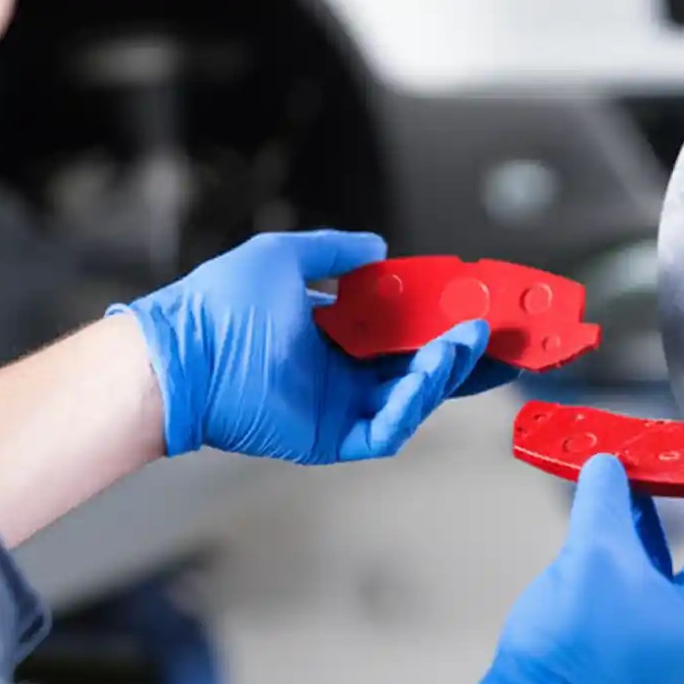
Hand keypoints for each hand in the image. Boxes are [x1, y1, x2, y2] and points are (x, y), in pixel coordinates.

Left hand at [110, 230, 517, 462]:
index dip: (442, 317)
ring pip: (413, 396)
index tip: (478, 303)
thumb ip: (333, 250)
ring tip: (470, 341)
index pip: (402, 327)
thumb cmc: (219, 306)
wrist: (179, 358)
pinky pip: (387, 426)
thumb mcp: (283, 255)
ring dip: (447, 370)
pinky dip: (414, 402)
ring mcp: (340, 406)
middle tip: (503, 333)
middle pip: (419, 365)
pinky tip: (429, 372)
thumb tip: (374, 246)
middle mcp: (342, 371)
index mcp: (333, 332)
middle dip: (465, 353)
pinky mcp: (333, 437)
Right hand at [476, 455, 683, 683]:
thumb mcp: (596, 554)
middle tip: (682, 466)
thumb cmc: (573, 656)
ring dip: (665, 515)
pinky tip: (619, 506)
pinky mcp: (639, 632)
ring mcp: (671, 633)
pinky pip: (653, 573)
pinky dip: (640, 537)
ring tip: (647, 475)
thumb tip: (610, 465)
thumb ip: (608, 498)